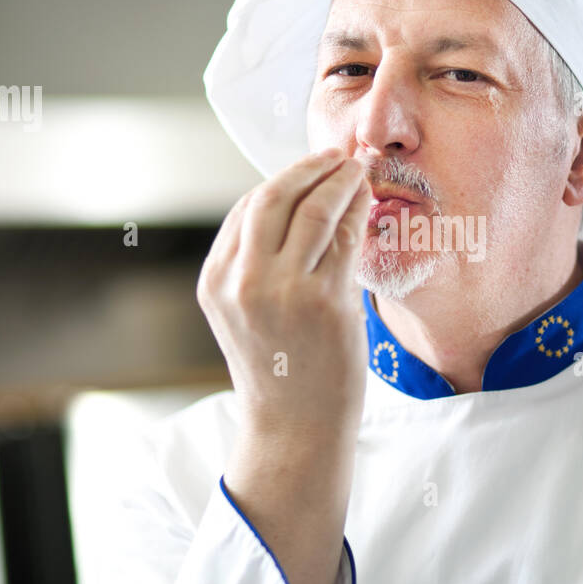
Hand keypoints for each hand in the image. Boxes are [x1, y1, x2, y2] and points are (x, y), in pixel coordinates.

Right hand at [197, 148, 371, 450]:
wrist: (295, 428)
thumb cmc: (280, 369)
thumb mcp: (248, 313)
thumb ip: (260, 263)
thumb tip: (300, 203)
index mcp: (216, 281)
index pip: (246, 210)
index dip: (281, 181)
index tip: (308, 168)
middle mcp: (242, 282)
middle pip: (271, 197)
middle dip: (307, 167)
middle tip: (334, 154)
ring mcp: (282, 292)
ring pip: (310, 209)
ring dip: (336, 180)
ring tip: (356, 169)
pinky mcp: (323, 303)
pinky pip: (342, 239)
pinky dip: (355, 211)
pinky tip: (365, 200)